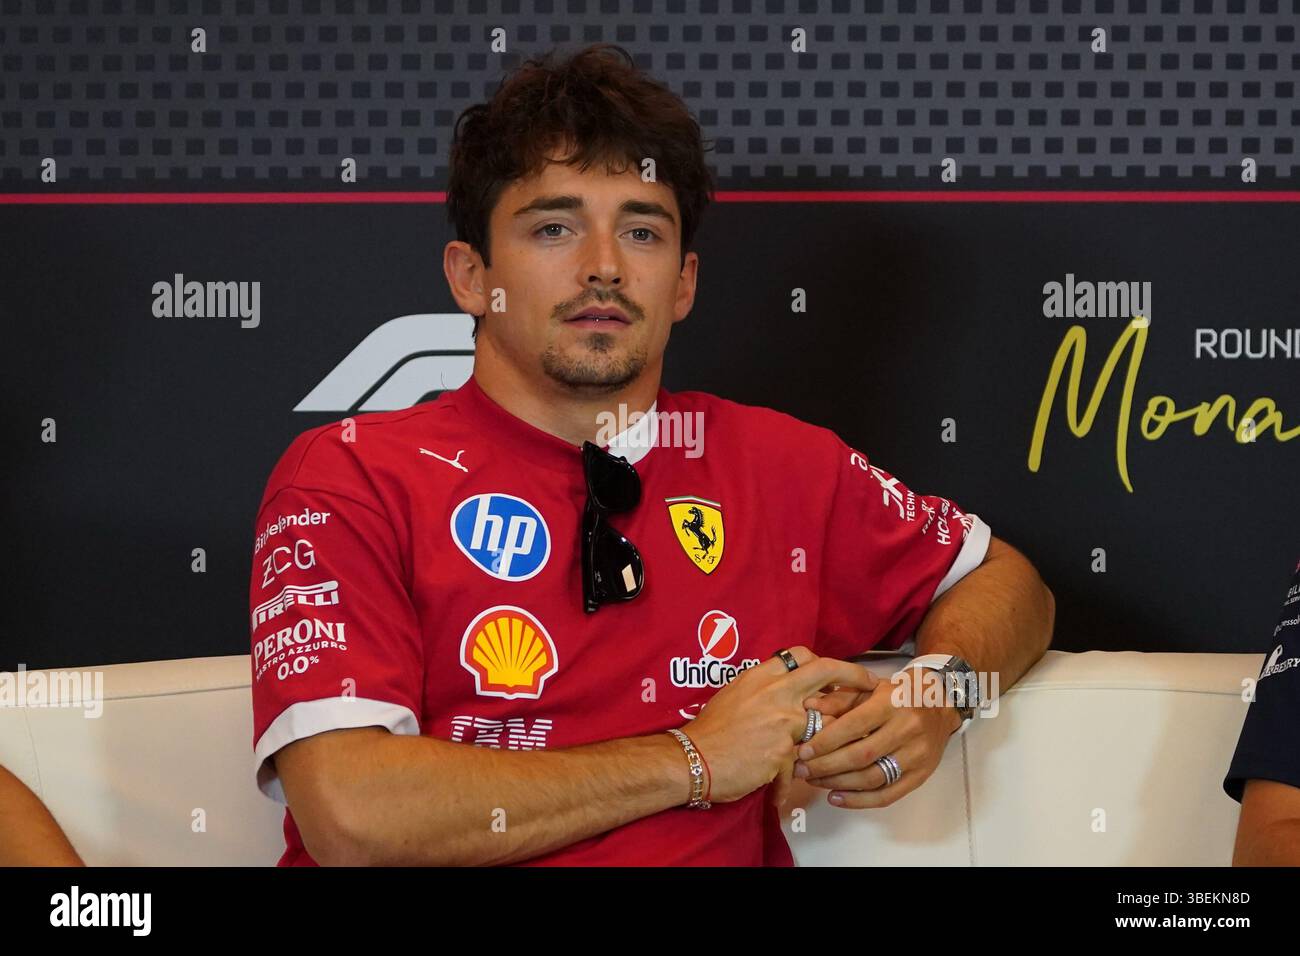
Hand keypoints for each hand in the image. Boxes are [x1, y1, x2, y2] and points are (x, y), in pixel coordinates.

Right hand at [680, 647, 878, 804]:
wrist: (693, 759)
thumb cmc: (709, 731)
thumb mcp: (734, 696)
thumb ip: (762, 691)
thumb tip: (782, 692)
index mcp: (760, 676)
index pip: (801, 655)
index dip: (823, 663)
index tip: (836, 673)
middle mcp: (776, 692)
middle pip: (825, 672)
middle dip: (854, 675)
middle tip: (871, 684)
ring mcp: (783, 720)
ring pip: (825, 721)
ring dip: (834, 733)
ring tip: (845, 742)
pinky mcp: (785, 751)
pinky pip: (803, 762)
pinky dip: (793, 776)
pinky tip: (787, 784)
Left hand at [794, 666, 959, 808]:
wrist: (940, 703)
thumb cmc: (897, 694)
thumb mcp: (870, 687)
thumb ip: (839, 698)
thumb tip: (808, 707)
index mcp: (892, 703)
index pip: (854, 725)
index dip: (826, 740)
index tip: (803, 750)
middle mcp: (907, 729)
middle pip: (862, 755)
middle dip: (827, 765)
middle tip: (802, 769)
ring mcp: (917, 755)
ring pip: (873, 778)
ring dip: (838, 783)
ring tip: (814, 781)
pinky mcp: (921, 775)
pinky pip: (888, 795)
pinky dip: (859, 800)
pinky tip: (836, 797)